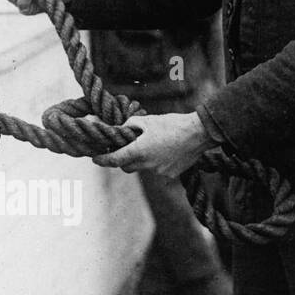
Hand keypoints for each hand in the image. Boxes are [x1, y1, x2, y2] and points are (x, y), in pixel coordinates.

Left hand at [93, 111, 212, 176]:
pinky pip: (156, 170)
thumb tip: (121, 129)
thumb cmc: (173, 124)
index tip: (95, 159)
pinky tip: (165, 151)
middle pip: (126, 167)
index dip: (102, 160)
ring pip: (142, 168)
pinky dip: (155, 162)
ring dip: (141, 160)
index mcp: (139, 151)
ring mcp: (159, 171)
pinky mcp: (170, 174)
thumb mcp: (148, 120)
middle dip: (122, 160)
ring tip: (150, 146)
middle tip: (123, 149)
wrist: (199, 133)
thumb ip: (131, 125)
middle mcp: (147, 164)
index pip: (114, 159)